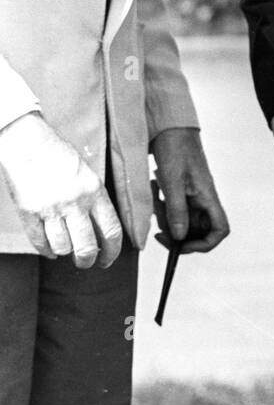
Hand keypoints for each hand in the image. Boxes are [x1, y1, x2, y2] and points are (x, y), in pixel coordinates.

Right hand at [0, 112, 122, 267]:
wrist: (29, 143)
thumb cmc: (60, 156)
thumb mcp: (88, 174)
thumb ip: (95, 201)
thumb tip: (102, 232)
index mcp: (95, 191)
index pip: (111, 231)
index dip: (112, 252)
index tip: (108, 260)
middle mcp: (75, 202)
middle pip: (86, 248)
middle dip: (87, 261)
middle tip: (84, 262)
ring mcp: (51, 209)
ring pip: (63, 248)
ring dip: (64, 252)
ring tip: (65, 245)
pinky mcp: (30, 213)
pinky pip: (40, 243)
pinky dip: (46, 250)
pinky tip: (50, 247)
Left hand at [150, 127, 229, 252]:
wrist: (168, 124)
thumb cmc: (175, 146)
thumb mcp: (172, 180)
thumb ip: (177, 210)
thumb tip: (180, 237)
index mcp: (207, 195)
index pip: (219, 230)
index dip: (204, 244)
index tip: (182, 245)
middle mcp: (202, 198)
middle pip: (196, 229)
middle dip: (176, 232)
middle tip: (159, 226)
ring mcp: (191, 194)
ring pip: (182, 220)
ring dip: (165, 217)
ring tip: (154, 199)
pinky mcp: (180, 189)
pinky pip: (173, 208)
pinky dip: (161, 206)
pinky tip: (154, 190)